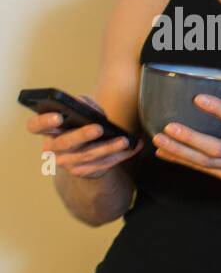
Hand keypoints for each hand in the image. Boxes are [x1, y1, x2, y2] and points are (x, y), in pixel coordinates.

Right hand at [26, 95, 141, 178]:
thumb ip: (81, 105)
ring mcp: (66, 162)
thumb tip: (81, 101)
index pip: (35, 126)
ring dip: (108, 147)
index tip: (57, 117)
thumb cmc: (80, 127)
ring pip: (87, 155)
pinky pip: (102, 164)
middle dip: (82, 135)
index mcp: (47, 130)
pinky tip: (133, 147)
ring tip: (124, 140)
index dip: (43, 122)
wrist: (85, 154)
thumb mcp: (80, 113)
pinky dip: (120, 155)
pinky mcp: (83, 171)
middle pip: (65, 142)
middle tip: (98, 128)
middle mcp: (52, 148)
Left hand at [151, 62, 220, 195]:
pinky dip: (182, 160)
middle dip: (192, 138)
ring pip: (206, 161)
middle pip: (218, 147)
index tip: (198, 98)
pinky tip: (165, 152)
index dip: (219, 109)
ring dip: (180, 151)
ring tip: (160, 139)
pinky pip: (203, 169)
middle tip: (170, 126)